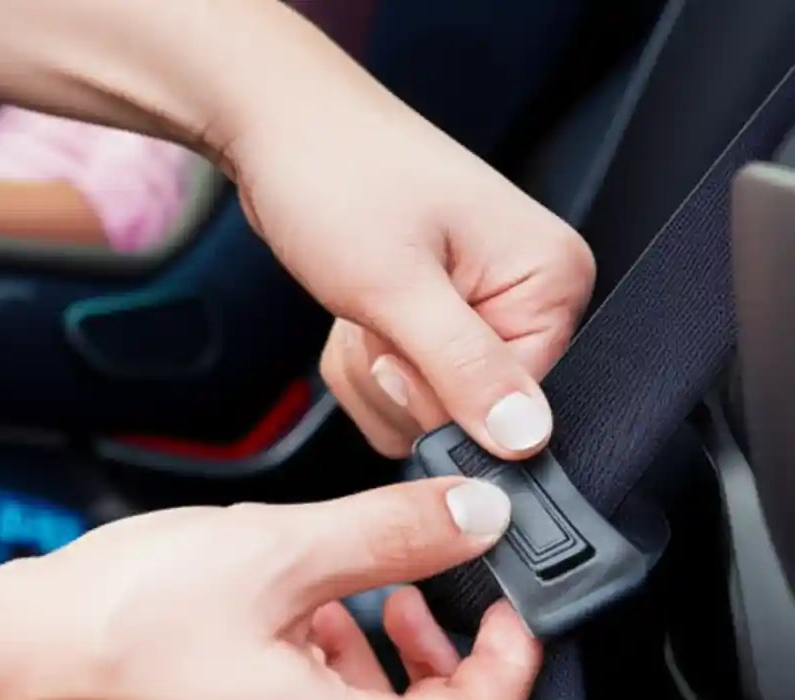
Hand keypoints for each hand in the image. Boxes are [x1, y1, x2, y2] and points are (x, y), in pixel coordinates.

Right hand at [0, 478, 540, 699]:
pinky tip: (290, 607)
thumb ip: (389, 537)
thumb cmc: (124, 624)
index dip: (508, 654)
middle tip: (428, 586)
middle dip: (440, 650)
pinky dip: (321, 658)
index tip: (506, 597)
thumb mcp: (280, 555)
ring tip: (350, 587)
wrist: (17, 653)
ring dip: (377, 649)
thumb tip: (474, 519)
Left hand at [227, 76, 594, 460]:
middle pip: (471, 414)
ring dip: (373, 372)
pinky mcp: (437, 314)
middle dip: (400, 382)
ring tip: (361, 302)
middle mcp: (530, 293)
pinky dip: (363, 361)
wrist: (279, 130)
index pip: (521, 406)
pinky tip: (355, 310)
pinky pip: (402, 384)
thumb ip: (464, 370)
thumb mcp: (396, 288)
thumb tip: (526, 438)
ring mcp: (482, 305)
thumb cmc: (338, 179)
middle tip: (372, 319)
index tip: (395, 352)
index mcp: (551, 280)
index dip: (442, 400)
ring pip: (426, 407)